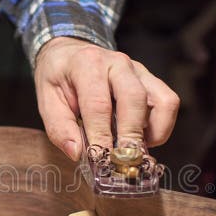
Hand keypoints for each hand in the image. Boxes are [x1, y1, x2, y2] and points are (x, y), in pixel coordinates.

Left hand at [34, 37, 179, 160]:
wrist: (70, 53)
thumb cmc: (59, 79)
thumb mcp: (47, 100)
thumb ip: (59, 128)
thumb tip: (77, 153)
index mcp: (87, 64)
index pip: (98, 104)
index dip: (101, 135)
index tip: (102, 160)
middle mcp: (118, 63)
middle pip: (134, 99)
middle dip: (131, 136)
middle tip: (123, 162)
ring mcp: (139, 70)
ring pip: (161, 100)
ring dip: (152, 132)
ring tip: (134, 151)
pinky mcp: (151, 80)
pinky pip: (168, 103)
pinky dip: (162, 126)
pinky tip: (142, 139)